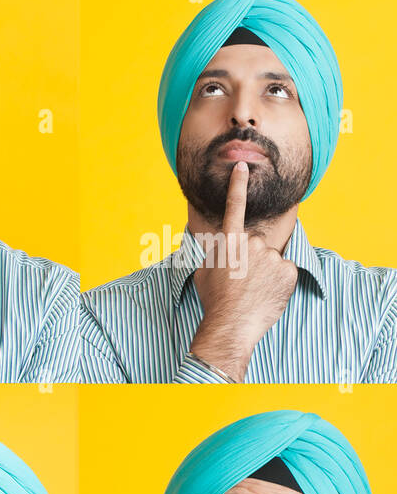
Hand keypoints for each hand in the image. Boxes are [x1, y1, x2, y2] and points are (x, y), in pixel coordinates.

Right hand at [188, 162, 297, 380]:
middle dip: (251, 258)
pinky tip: (267, 294)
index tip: (242, 167)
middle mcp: (250, 244)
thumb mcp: (205, 273)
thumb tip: (216, 244)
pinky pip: (285, 271)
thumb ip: (215, 253)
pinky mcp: (288, 271)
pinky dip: (278, 281)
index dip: (238, 186)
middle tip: (241, 282)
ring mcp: (271, 257)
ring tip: (253, 291)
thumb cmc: (214, 301)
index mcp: (228, 244)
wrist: (231, 326)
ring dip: (265, 271)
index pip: (233, 208)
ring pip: (270, 258)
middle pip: (255, 244)